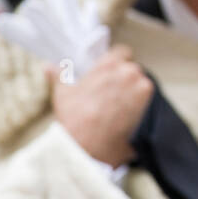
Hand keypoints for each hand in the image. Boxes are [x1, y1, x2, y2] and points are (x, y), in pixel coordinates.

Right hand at [47, 45, 150, 167]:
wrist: (85, 146)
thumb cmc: (73, 120)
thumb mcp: (63, 95)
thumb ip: (59, 76)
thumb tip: (48, 66)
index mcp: (108, 65)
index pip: (122, 52)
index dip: (118, 63)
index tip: (113, 74)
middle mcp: (127, 72)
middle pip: (132, 69)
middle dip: (125, 80)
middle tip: (112, 96)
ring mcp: (140, 87)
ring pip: (141, 83)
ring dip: (134, 92)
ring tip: (119, 108)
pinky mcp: (149, 105)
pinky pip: (148, 98)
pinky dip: (141, 105)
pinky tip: (127, 115)